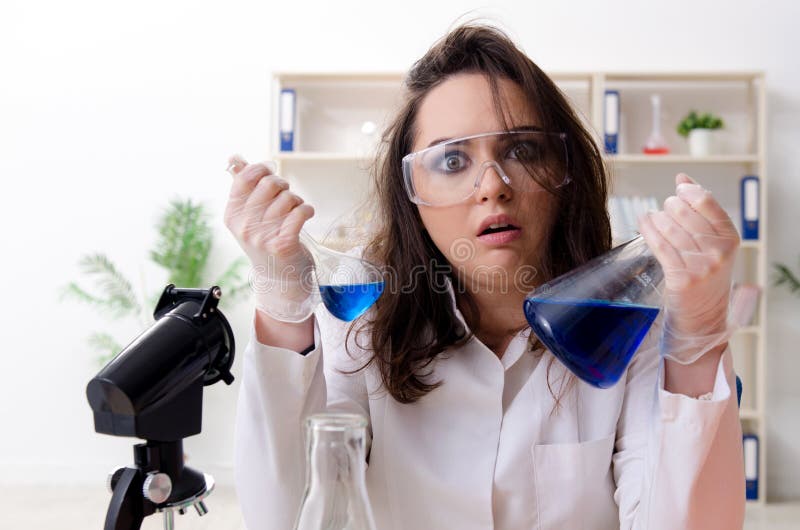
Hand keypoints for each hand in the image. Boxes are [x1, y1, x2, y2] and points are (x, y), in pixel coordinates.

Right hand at [224, 155, 316, 321]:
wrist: (279, 278)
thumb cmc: (266, 241)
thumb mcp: (248, 215)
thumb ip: (242, 186)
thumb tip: (234, 158)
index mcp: (232, 214)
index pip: (244, 177)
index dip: (262, 169)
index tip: (270, 175)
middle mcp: (244, 226)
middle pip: (269, 184)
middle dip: (283, 186)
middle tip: (286, 198)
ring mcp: (262, 237)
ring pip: (288, 198)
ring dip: (297, 202)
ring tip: (294, 212)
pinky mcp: (283, 244)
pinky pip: (300, 212)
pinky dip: (307, 210)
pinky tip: (305, 215)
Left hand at [638, 173, 739, 363]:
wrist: (702, 318)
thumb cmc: (706, 276)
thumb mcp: (713, 244)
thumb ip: (700, 211)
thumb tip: (683, 177)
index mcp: (731, 239)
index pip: (707, 202)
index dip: (688, 191)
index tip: (678, 189)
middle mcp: (719, 252)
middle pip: (684, 212)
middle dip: (669, 206)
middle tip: (664, 210)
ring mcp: (701, 266)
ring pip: (669, 227)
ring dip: (655, 217)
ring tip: (651, 217)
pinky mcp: (682, 278)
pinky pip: (659, 244)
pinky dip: (648, 229)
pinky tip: (643, 222)